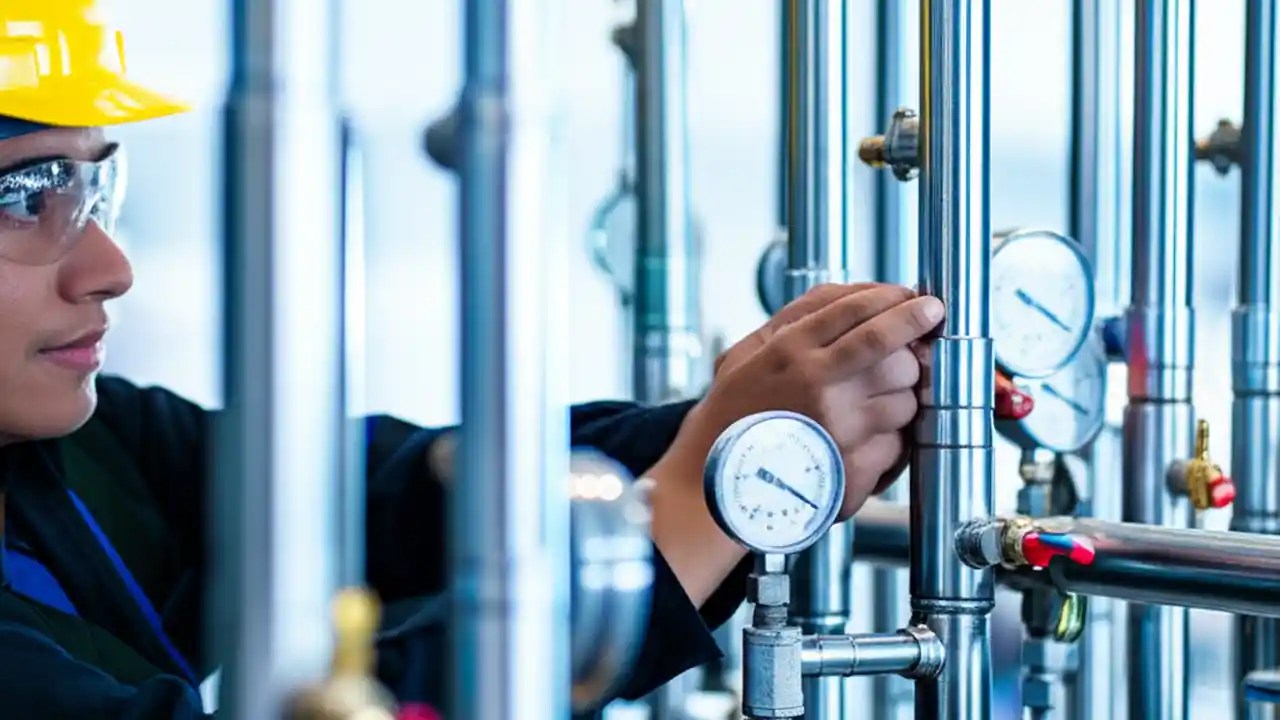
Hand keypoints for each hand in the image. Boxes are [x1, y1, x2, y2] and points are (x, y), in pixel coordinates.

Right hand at [693, 284, 941, 516]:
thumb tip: (868, 295)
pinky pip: (898, 443)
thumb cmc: (733, 415)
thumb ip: (801, 318)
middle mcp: (817, 385)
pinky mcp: (851, 470)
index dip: (903, 304)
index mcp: (790, 349)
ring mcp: (837, 430)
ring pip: (906, 401)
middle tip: (910, 352)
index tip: (928, 305)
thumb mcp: (749, 352)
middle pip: (896, 355)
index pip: (862, 312)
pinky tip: (865, 436)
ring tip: (874, 402)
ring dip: (902, 397)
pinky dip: (891, 437)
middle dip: (912, 351)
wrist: (711, 484)